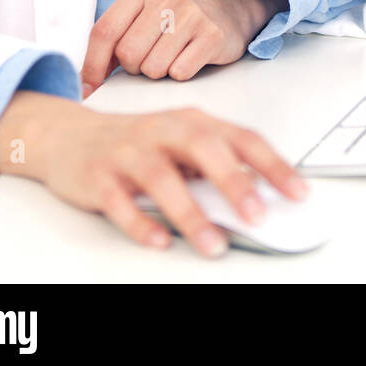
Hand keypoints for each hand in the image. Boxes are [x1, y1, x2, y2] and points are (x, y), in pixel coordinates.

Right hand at [0, 92, 308, 256]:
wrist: (68, 136)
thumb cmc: (137, 142)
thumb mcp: (181, 146)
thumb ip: (216, 167)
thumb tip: (260, 199)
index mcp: (192, 121)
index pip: (240, 138)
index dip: (272, 164)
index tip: (298, 192)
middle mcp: (163, 131)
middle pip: (204, 149)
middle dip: (234, 182)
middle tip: (258, 215)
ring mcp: (129, 152)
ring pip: (161, 178)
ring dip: (190, 213)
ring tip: (213, 244)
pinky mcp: (99, 177)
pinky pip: (119, 202)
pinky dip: (140, 223)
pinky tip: (159, 241)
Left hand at [80, 0, 288, 96]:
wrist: (224, 13)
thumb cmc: (172, 23)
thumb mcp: (140, 19)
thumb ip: (111, 44)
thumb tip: (85, 85)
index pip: (104, 31)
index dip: (93, 65)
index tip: (91, 87)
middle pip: (128, 53)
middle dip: (134, 67)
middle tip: (148, 58)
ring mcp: (191, 14)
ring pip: (153, 67)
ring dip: (158, 72)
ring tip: (170, 56)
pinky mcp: (211, 35)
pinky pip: (179, 72)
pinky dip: (180, 74)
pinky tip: (188, 58)